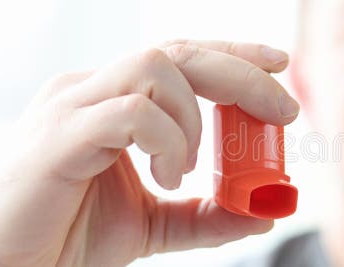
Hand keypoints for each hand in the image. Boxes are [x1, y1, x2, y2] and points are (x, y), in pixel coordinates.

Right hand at [0, 40, 299, 265]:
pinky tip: (166, 177)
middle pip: (179, 51)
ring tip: (186, 169)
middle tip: (283, 112)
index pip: (181, 56)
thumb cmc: (63, 237)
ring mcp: (72, 106)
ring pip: (157, 68)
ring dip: (194, 120)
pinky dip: (167, 140)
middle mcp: (90, 90)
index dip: (233, 54)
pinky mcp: (60, 135)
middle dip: (242, 74)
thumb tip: (261, 210)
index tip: (279, 66)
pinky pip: (132, 111)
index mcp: (110, 100)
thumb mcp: (152, 224)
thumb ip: (203, 215)